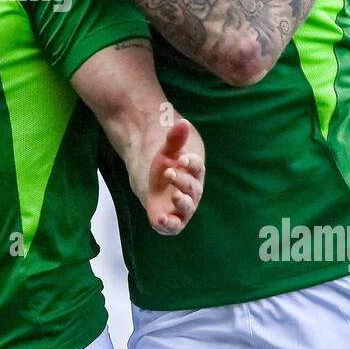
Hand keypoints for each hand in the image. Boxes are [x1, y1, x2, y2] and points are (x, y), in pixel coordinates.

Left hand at [144, 119, 204, 235]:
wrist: (152, 181)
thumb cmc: (165, 164)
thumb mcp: (167, 151)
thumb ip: (175, 139)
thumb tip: (183, 122)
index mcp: (194, 172)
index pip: (197, 167)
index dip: (191, 163)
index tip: (181, 158)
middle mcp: (192, 191)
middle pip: (192, 187)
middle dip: (182, 180)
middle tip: (168, 171)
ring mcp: (183, 206)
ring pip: (187, 207)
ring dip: (182, 202)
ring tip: (174, 195)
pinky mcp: (172, 220)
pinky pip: (174, 225)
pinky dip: (169, 224)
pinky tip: (161, 218)